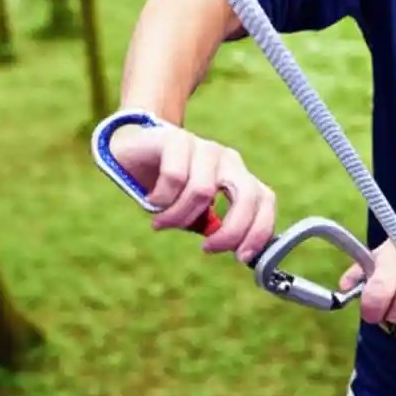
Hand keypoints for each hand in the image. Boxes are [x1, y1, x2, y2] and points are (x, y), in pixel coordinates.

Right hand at [109, 122, 276, 261]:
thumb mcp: (196, 213)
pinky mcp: (175, 138)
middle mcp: (227, 159)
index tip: (241, 257)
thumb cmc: (168, 190)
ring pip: (203, 191)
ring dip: (179, 216)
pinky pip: (174, 177)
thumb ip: (216, 229)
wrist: (131, 153)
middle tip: (207, 248)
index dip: (260, 231)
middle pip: (246, 195)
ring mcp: (203, 147)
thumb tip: (239, 251)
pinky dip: (162, 198)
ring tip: (161, 222)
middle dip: (230, 231)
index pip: (265, 200)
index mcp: (238, 176)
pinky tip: (152, 200)